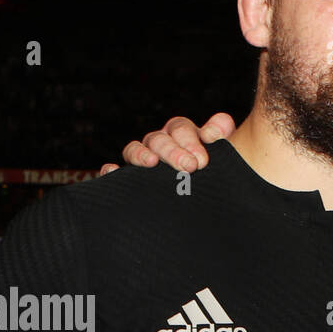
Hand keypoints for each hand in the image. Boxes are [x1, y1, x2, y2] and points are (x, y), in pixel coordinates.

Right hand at [98, 113, 234, 175]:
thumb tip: (221, 125)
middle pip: (159, 139)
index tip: (202, 160)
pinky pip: (114, 173)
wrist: (204, 206)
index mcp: (182, 136)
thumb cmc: (213, 176)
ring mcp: (142, 161)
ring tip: (152, 163)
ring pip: (134, 150)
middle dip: (173, 151)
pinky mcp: (129, 181)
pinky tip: (112, 171)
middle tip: (190, 167)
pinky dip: (111, 170)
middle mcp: (160, 145)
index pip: (180, 128)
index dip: (190, 140)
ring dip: (141, 154)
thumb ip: (220, 138)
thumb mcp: (221, 157)